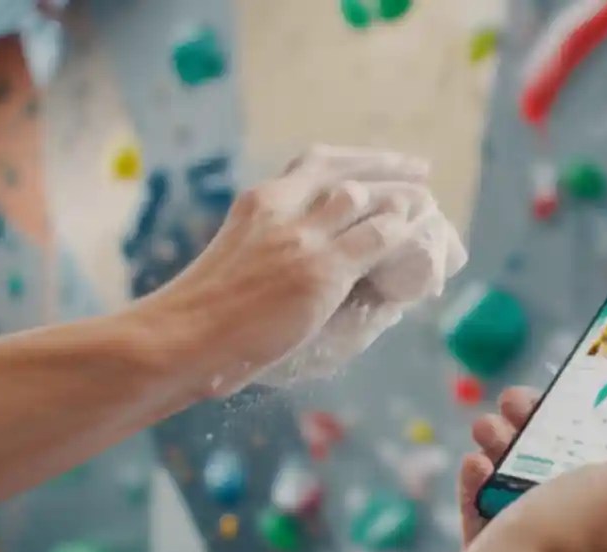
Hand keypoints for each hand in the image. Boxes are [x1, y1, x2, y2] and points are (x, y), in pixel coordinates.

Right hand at [133, 145, 465, 394]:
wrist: (180, 337)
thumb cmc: (201, 318)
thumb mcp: (238, 261)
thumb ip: (272, 251)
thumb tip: (315, 267)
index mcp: (259, 201)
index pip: (314, 162)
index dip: (356, 159)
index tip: (381, 162)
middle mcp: (283, 207)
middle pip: (348, 172)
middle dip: (389, 169)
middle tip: (419, 172)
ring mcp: (303, 238)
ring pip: (367, 199)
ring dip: (402, 201)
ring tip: (426, 207)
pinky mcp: (322, 270)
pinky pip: (378, 239)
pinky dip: (402, 235)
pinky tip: (417, 239)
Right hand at [444, 386, 606, 551]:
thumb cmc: (564, 543)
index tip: (586, 384)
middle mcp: (593, 544)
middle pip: (575, 465)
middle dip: (546, 424)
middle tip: (516, 401)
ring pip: (526, 483)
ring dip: (506, 444)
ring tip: (486, 426)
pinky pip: (488, 510)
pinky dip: (480, 481)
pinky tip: (472, 465)